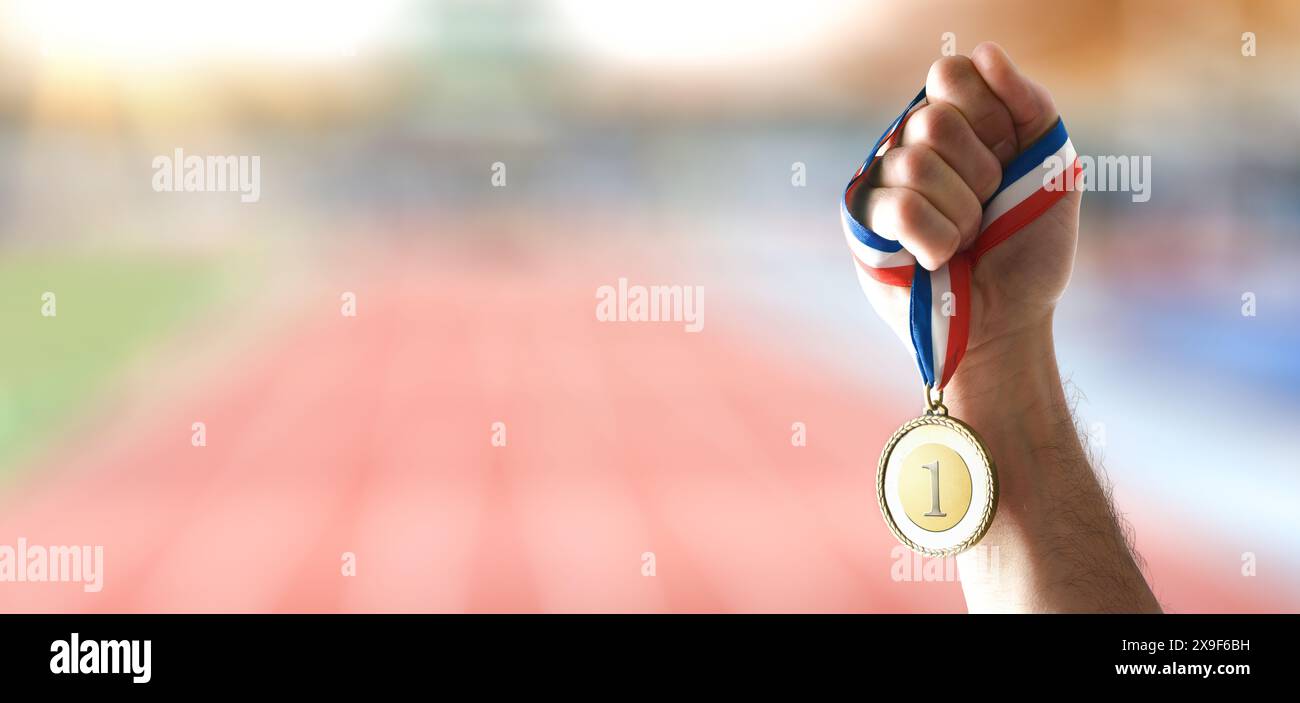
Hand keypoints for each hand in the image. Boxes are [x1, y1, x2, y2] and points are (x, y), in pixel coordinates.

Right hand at [854, 42, 1081, 374]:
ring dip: (961, 214)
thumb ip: (1028, 104)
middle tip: (986, 207)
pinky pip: (898, 206)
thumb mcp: (1053, 166)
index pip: (951, 75)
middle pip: (932, 120)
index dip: (989, 119)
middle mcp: (912, 143)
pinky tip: (939, 257)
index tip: (1009, 159)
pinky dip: (936, 238)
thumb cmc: (1029, 248)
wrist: (1009, 319)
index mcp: (958, 122)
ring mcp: (883, 180)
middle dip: (977, 173)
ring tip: (965, 239)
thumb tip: (984, 51)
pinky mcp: (863, 222)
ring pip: (915, 164)